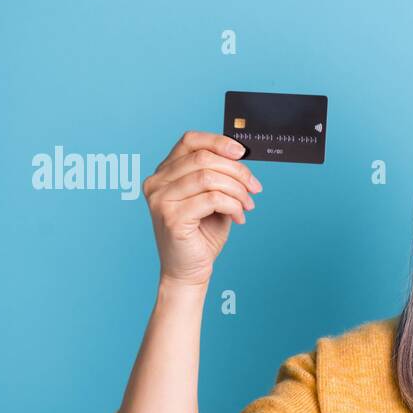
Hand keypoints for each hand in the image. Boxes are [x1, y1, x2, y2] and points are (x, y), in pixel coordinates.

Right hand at [143, 131, 261, 287]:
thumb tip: (240, 156)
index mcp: (165, 173)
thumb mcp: (212, 198)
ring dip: (237, 190)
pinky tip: (238, 217)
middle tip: (254, 188)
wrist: (188, 271)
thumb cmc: (201, 235)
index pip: (190, 141)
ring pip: (209, 177)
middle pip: (204, 158)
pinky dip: (233, 205)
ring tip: (247, 205)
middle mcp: (157, 183)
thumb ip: (219, 176)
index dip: (218, 141)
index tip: (242, 153)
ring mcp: (161, 200)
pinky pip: (212, 199)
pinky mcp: (172, 218)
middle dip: (237, 171)